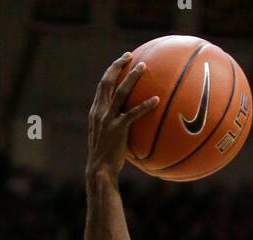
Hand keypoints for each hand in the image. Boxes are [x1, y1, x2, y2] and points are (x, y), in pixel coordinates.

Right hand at [87, 53, 158, 178]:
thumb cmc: (107, 158)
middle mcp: (100, 112)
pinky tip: (156, 100)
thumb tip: (131, 123)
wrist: (100, 170)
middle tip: (130, 56)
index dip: (111, 71)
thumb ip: (116, 126)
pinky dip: (144, 105)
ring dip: (132, 77)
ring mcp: (108, 119)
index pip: (102, 85)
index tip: (122, 61)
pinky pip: (132, 113)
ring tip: (143, 67)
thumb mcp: (108, 138)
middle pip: (108, 81)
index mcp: (96, 111)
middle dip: (118, 66)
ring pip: (120, 92)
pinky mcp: (117, 129)